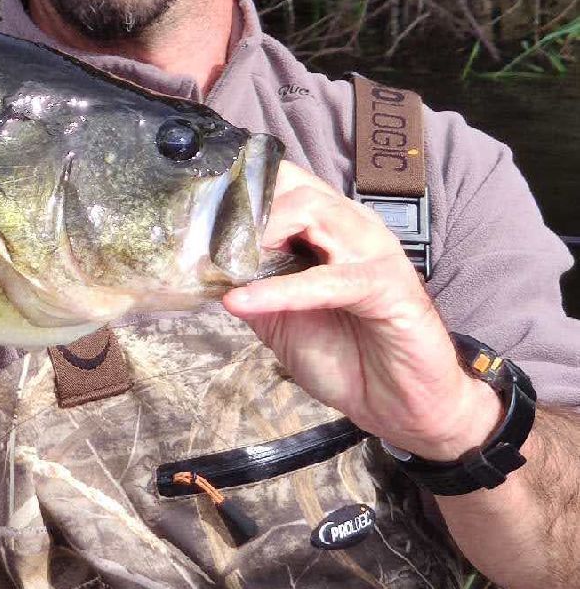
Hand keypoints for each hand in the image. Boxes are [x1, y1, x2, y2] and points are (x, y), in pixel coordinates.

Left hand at [222, 161, 501, 460]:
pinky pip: (329, 279)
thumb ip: (245, 285)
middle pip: (292, 187)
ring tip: (219, 261)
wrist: (401, 406)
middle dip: (241, 206)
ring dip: (259, 234)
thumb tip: (196, 266)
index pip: (280, 182)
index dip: (234, 189)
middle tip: (197, 234)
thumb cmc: (343, 354)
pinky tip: (243, 302)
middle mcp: (350, 227)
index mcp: (326, 226)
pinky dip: (281, 290)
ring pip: (312, 213)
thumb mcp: (276, 317)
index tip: (186, 208)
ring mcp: (373, 251)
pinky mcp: (388, 287)